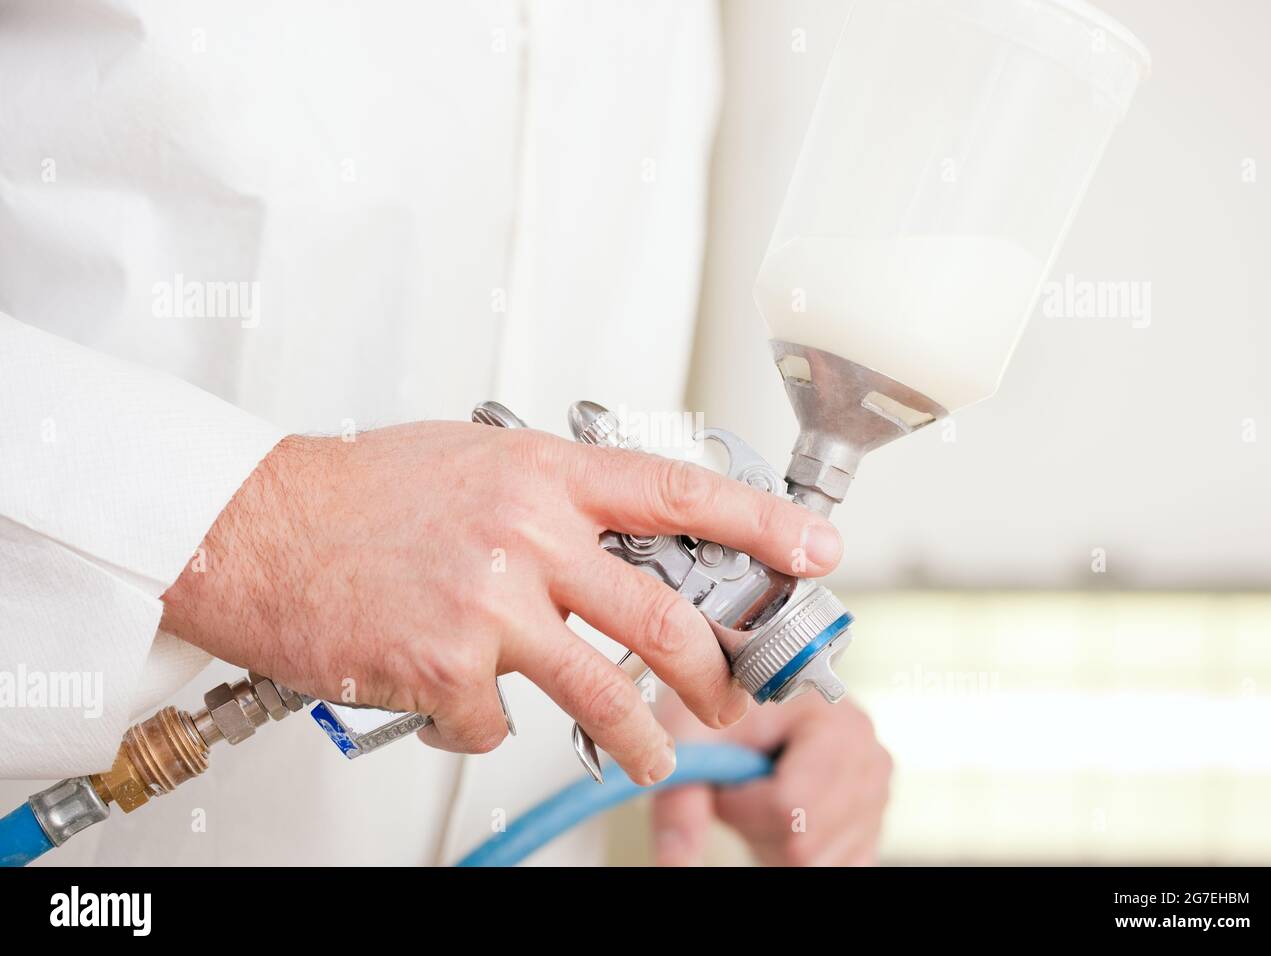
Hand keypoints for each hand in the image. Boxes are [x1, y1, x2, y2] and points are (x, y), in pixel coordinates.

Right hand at [161, 422, 842, 784]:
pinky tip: (463, 704)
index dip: (759, 525)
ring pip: (603, 688)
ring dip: (639, 734)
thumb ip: (552, 496)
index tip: (813, 548)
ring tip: (648, 753)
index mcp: (544, 477)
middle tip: (728, 694)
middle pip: (660, 615)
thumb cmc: (357, 491)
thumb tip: (613, 532)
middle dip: (711, 670)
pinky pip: (498, 720)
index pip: (678, 494)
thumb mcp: (474, 462)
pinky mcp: (449, 666)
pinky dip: (490, 724)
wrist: (257, 527)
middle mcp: (529, 535)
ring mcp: (492, 603)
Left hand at [652, 688, 891, 864]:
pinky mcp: (872, 826)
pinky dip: (797, 854)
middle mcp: (869, 756)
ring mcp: (877, 795)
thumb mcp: (692, 746)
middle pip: (805, 840)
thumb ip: (681, 805)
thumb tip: (674, 865)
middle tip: (745, 789)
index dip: (742, 804)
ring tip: (766, 797)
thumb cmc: (723, 719)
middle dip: (759, 825)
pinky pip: (832, 868)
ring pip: (815, 862)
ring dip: (776, 841)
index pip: (789, 804)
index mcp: (833, 719)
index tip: (728, 776)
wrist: (748, 716)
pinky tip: (786, 818)